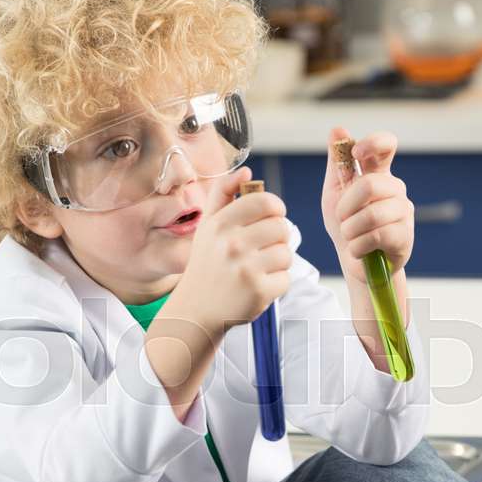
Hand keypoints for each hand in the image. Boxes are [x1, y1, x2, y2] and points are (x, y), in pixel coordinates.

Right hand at [172, 165, 291, 333]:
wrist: (195, 310)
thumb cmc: (206, 264)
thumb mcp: (207, 226)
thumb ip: (223, 193)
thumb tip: (247, 170)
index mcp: (220, 224)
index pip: (266, 202)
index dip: (275, 208)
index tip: (271, 217)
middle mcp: (232, 244)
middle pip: (281, 227)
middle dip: (277, 237)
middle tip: (263, 248)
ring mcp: (246, 269)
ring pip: (286, 253)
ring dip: (278, 261)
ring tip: (259, 268)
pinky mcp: (258, 292)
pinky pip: (285, 278)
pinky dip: (277, 283)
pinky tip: (258, 286)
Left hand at [320, 124, 414, 287]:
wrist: (355, 263)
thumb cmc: (345, 225)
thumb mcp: (334, 192)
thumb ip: (337, 162)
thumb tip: (338, 128)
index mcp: (378, 173)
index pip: (386, 145)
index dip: (373, 143)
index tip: (356, 154)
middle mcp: (395, 188)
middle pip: (371, 184)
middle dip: (346, 206)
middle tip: (342, 219)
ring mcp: (403, 212)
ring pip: (372, 214)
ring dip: (350, 230)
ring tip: (350, 237)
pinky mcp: (405, 236)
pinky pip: (376, 236)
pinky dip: (358, 246)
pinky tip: (358, 249)